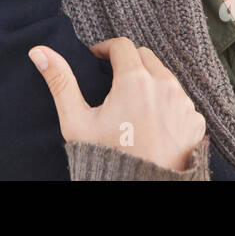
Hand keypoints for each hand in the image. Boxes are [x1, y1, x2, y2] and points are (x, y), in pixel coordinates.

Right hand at [30, 37, 205, 171]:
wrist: (140, 189)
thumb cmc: (106, 156)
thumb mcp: (76, 121)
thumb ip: (60, 82)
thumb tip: (39, 52)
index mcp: (134, 80)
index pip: (122, 45)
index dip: (106, 48)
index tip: (97, 58)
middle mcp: (164, 86)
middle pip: (146, 56)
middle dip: (128, 61)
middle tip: (113, 79)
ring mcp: (183, 104)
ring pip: (165, 77)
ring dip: (149, 81)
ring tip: (132, 101)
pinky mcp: (195, 123)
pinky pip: (181, 101)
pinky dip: (167, 103)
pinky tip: (152, 121)